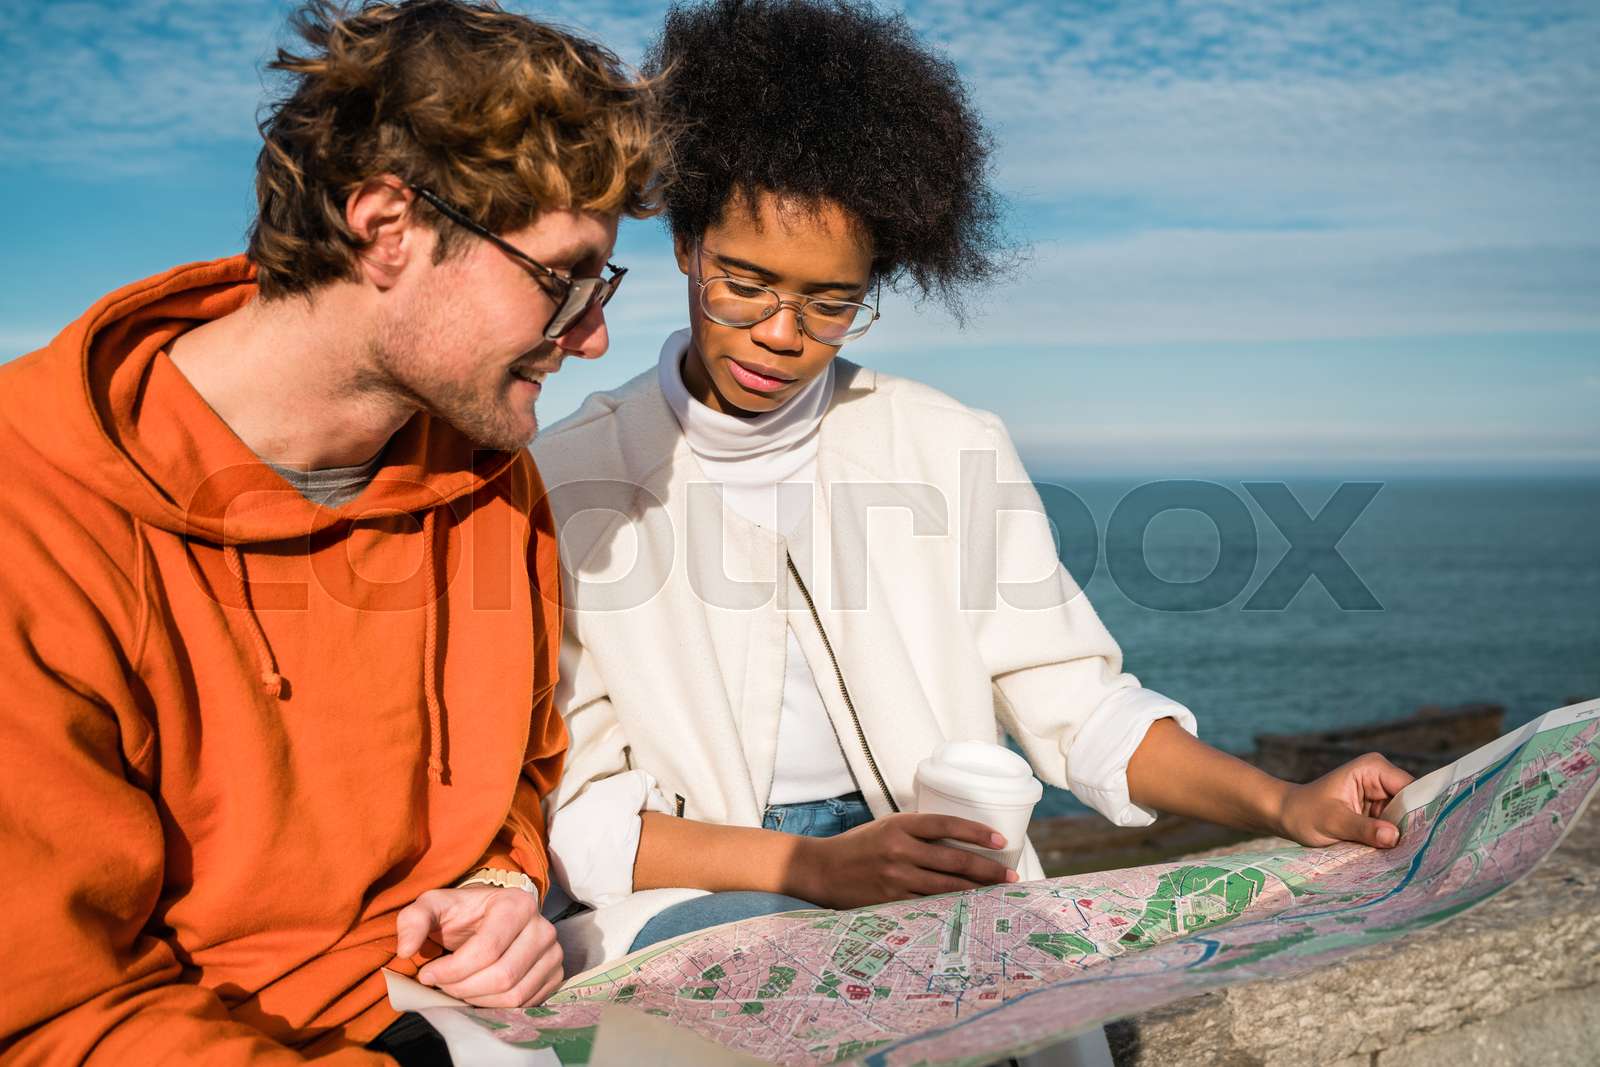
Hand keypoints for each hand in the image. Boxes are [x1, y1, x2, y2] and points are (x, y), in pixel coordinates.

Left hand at [395, 886, 562, 1007]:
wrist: (491, 917)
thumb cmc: (462, 912)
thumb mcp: (433, 905)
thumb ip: (413, 919)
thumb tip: (406, 949)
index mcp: (516, 904)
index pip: (487, 950)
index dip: (452, 970)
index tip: (428, 973)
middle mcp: (543, 928)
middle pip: (502, 976)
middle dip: (463, 988)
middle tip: (441, 984)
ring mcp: (553, 954)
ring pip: (514, 995)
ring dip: (477, 999)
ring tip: (458, 987)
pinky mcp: (555, 975)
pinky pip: (525, 1004)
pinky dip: (495, 1006)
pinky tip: (478, 992)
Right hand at [797, 813, 1018, 908]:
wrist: (821, 869)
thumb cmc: (859, 845)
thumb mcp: (886, 826)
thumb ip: (917, 830)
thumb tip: (957, 837)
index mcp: (900, 825)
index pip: (947, 824)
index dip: (976, 831)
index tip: (999, 839)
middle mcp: (900, 850)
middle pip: (954, 860)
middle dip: (987, 869)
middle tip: (1010, 875)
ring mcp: (896, 878)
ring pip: (946, 886)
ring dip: (976, 890)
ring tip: (998, 893)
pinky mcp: (891, 901)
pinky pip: (929, 904)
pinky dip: (951, 906)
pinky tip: (968, 908)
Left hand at [1275, 752, 1413, 848]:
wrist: (1287, 816)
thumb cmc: (1304, 812)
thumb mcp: (1333, 822)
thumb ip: (1364, 828)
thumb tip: (1394, 837)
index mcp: (1373, 768)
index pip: (1411, 790)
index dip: (1421, 813)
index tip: (1428, 840)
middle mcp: (1382, 778)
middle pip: (1413, 805)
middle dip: (1415, 829)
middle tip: (1422, 856)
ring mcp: (1381, 796)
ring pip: (1407, 819)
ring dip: (1406, 838)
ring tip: (1412, 860)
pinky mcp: (1377, 813)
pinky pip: (1395, 828)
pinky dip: (1395, 842)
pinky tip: (1400, 858)